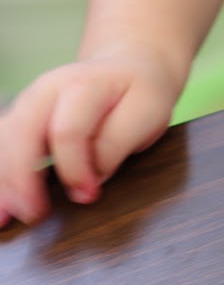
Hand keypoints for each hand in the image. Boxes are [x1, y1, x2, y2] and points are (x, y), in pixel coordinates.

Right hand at [0, 44, 179, 227]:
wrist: (128, 68)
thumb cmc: (137, 92)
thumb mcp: (148, 113)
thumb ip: (117, 143)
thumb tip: (91, 178)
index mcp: (84, 84)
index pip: (67, 130)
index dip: (75, 169)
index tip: (90, 194)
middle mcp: (49, 88)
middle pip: (22, 133)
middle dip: (23, 178)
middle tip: (35, 214)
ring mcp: (30, 101)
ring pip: (5, 139)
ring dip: (2, 180)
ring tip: (5, 217)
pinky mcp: (21, 117)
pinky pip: (1, 144)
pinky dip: (0, 175)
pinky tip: (1, 205)